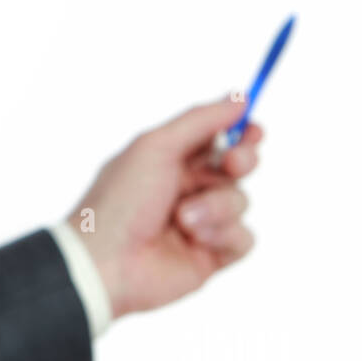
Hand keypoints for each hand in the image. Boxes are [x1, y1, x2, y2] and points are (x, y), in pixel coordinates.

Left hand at [66, 96, 263, 320]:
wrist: (106, 262)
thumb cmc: (121, 201)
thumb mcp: (156, 146)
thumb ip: (200, 121)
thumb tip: (239, 98)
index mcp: (170, 160)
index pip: (218, 139)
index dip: (241, 132)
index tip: (254, 128)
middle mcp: (187, 190)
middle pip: (238, 167)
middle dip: (242, 161)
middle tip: (233, 164)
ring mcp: (201, 224)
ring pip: (240, 201)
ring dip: (217, 206)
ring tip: (183, 219)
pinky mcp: (211, 256)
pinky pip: (242, 238)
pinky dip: (222, 234)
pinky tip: (194, 240)